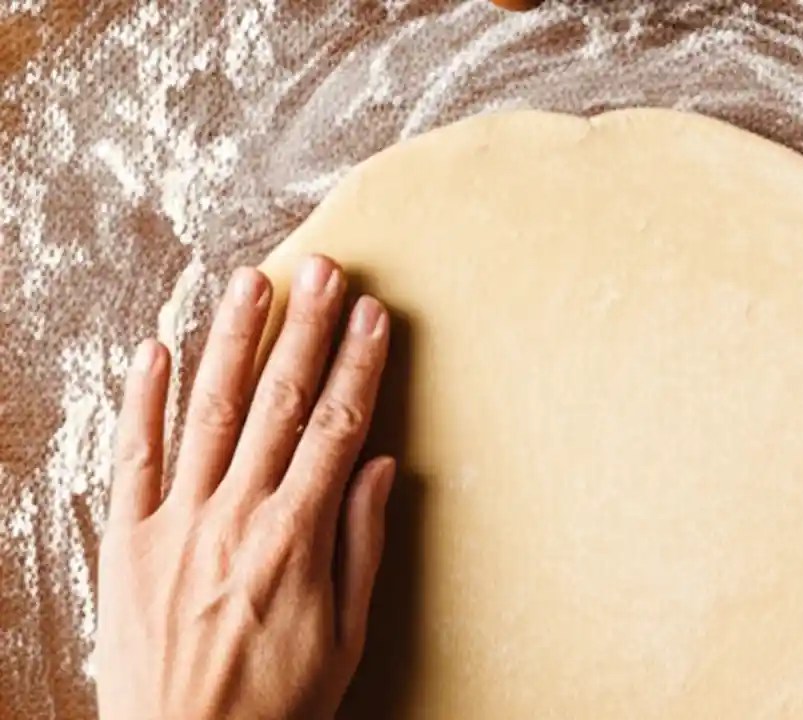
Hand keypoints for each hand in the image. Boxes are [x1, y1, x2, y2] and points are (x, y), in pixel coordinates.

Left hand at [96, 256, 394, 719]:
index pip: (336, 428)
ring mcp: (174, 523)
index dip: (357, 365)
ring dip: (232, 342)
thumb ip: (361, 545)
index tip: (372, 316)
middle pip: (278, 403)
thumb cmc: (276, 703)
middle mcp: (235, 515)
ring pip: (208, 412)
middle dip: (305, 330)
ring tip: (252, 283)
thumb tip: (379, 468)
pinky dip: (142, 400)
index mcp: (295, 538)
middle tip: (324, 271)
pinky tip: (154, 350)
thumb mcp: (343, 637)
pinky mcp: (126, 541)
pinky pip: (132, 457)